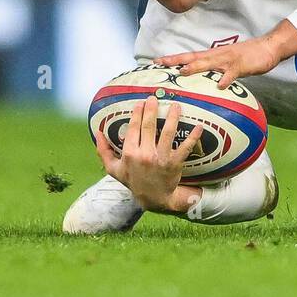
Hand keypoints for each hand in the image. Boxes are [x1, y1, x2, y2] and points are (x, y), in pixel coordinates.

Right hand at [95, 97, 203, 212]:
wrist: (153, 198)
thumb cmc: (133, 181)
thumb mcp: (114, 169)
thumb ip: (103, 151)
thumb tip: (97, 132)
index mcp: (129, 153)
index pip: (133, 129)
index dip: (137, 114)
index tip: (140, 103)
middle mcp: (144, 155)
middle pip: (148, 126)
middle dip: (151, 110)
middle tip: (154, 97)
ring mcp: (160, 158)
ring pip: (167, 133)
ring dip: (172, 117)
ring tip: (176, 105)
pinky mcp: (174, 163)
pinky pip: (185, 148)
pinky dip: (193, 137)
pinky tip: (199, 126)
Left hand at [158, 25, 296, 88]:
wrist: (267, 47)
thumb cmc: (247, 56)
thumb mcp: (227, 62)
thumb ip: (215, 69)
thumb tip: (202, 78)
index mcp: (213, 55)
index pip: (190, 56)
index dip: (174, 58)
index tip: (157, 61)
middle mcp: (217, 55)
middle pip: (194, 57)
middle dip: (176, 61)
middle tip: (160, 63)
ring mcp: (229, 60)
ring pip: (209, 63)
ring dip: (196, 67)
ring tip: (183, 72)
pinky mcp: (241, 65)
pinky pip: (232, 73)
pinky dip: (226, 79)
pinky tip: (220, 86)